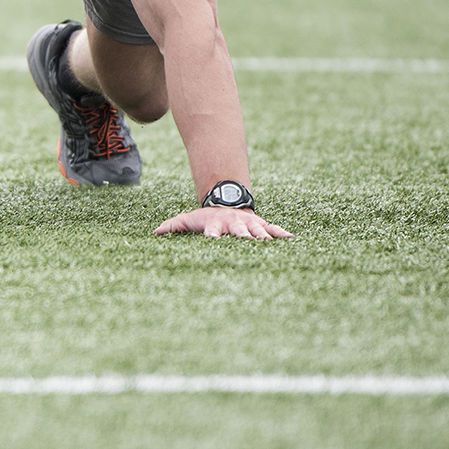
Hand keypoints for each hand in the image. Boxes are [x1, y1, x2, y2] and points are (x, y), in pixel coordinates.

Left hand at [154, 206, 291, 238]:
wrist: (225, 204)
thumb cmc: (204, 218)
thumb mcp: (187, 219)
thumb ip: (172, 226)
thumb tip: (155, 232)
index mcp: (215, 225)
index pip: (212, 232)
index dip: (212, 236)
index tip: (213, 241)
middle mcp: (233, 224)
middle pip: (239, 232)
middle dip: (244, 238)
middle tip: (249, 244)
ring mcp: (247, 223)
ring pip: (257, 231)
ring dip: (264, 238)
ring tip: (271, 245)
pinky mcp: (259, 224)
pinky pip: (272, 228)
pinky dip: (282, 233)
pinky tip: (292, 238)